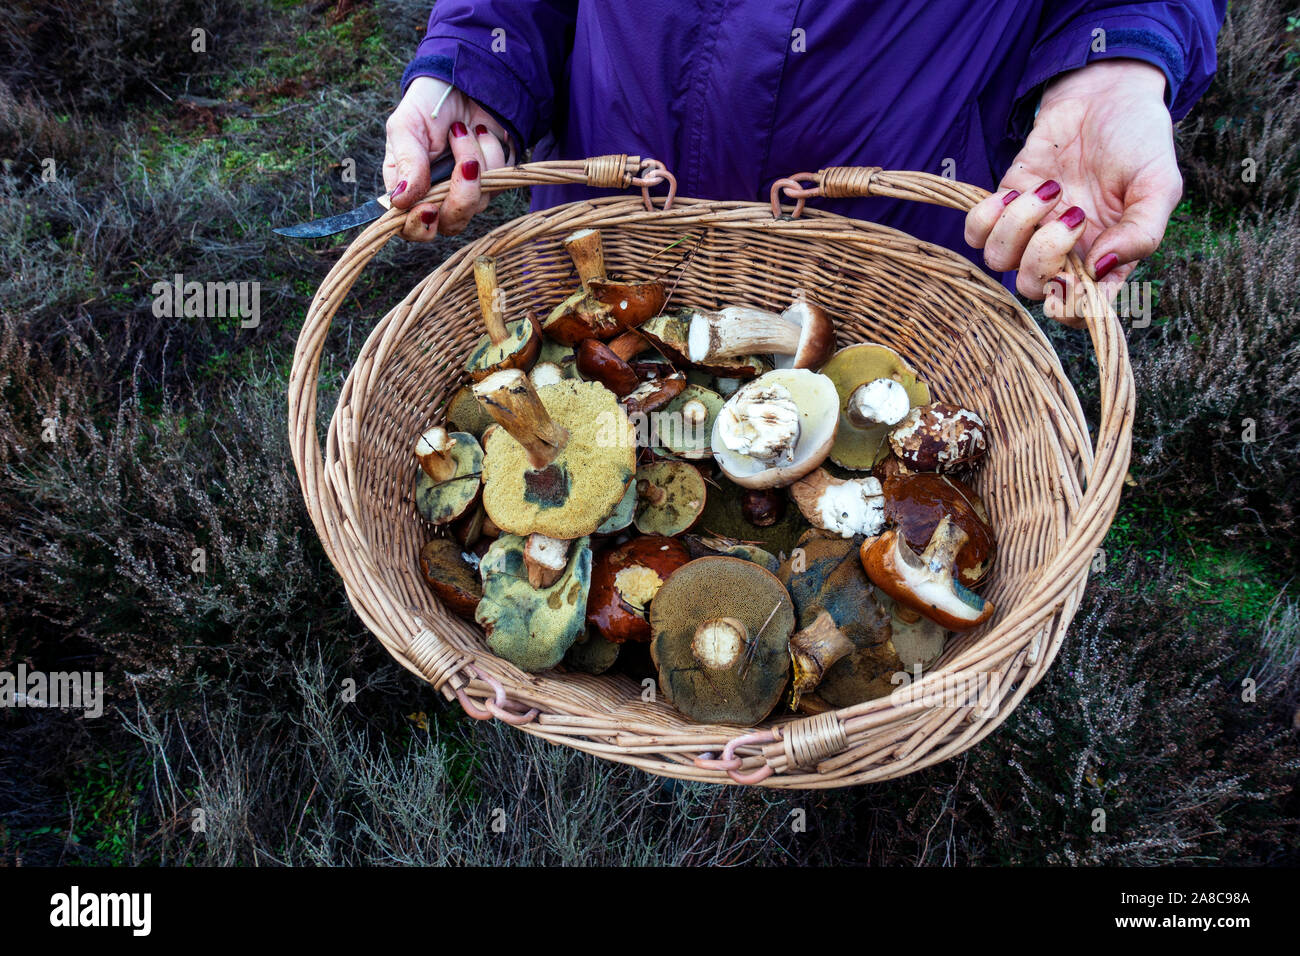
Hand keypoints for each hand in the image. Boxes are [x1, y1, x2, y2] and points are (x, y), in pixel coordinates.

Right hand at [383, 76, 514, 239]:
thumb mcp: (406, 126)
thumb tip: (399, 201)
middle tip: (465, 163)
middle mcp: (437, 197)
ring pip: (477, 203)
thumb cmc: (427, 104)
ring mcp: (467, 191)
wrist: (463, 80)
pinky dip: (491, 153)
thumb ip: (404, 162)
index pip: (410, 228)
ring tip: (462, 129)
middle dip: (460, 196)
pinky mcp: (493, 181)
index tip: (428, 207)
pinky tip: (480, 132)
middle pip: (450, 225)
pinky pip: (498, 181)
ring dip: (473, 160)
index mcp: (407, 190)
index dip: (418, 226)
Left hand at [964, 59, 1182, 325]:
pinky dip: (987, 214)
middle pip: (1032, 287)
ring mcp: (1030, 230)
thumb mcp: (1160, 184)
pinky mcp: (1004, 204)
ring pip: (999, 261)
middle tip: (1073, 212)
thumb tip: (1101, 269)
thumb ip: (1142, 232)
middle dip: (1043, 255)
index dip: (1068, 306)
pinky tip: (1018, 189)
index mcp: (1106, 260)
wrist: (1107, 94)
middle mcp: (1065, 253)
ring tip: (1050, 189)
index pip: (1078, 310)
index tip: (1071, 279)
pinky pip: (975, 232)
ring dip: (1017, 226)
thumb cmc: (1140, 141)